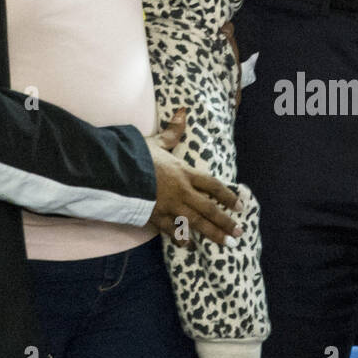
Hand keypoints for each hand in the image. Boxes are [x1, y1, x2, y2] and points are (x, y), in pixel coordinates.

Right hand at [146, 109, 240, 246]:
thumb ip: (172, 132)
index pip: (212, 185)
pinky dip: (182, 240)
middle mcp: (182, 191)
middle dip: (225, 221)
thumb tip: (183, 111)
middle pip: (209, 208)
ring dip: (212, 234)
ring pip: (196, 223)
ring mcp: (170, 206)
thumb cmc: (137, 155)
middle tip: (239, 232)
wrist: (118, 172)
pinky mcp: (156, 217)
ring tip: (225, 243)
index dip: (227, 195)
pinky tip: (190, 246)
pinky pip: (173, 231)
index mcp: (184, 172)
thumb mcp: (157, 142)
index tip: (239, 205)